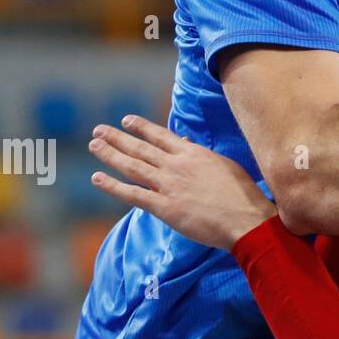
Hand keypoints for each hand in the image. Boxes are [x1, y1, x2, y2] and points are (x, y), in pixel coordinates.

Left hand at [89, 115, 275, 249]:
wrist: (244, 218)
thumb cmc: (241, 192)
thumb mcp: (223, 165)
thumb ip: (200, 156)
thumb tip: (186, 145)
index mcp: (193, 153)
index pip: (161, 135)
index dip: (141, 127)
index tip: (125, 120)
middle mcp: (176, 165)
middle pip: (140, 148)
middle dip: (117, 138)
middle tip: (98, 130)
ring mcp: (168, 186)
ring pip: (132, 166)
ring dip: (110, 155)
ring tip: (94, 145)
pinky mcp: (164, 208)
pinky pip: (132, 194)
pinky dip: (113, 186)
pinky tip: (97, 178)